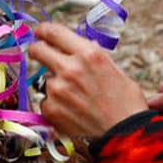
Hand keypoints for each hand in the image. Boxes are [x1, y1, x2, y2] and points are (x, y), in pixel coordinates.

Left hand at [28, 22, 154, 138]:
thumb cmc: (125, 100)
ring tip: (76, 98)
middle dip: (36, 51)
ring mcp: (58, 90)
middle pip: (37, 50)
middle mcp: (70, 68)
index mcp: (88, 53)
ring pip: (44, 80)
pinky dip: (55, 106)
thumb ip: (92, 55)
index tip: (39, 32)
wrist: (126, 132)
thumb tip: (79, 46)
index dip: (43, 30)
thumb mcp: (113, 68)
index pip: (53, 32)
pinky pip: (45, 102)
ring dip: (55, 86)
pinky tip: (73, 111)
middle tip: (39, 54)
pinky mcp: (51, 109)